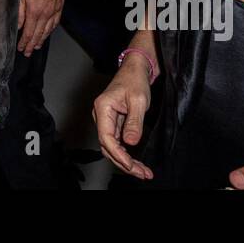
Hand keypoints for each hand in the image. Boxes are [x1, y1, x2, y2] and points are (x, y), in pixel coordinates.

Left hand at [18, 0, 63, 54]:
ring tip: (36, 47)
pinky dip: (50, 32)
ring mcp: (53, 13)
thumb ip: (19, 12)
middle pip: (38, 35)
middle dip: (32, 46)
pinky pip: (55, 24)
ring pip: (47, 32)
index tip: (21, 48)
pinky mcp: (59, 9)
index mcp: (34, 12)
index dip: (24, 43)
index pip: (28, 33)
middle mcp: (45, 15)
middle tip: (28, 52)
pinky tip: (47, 34)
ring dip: (41, 41)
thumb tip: (17, 26)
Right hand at [92, 60, 153, 179]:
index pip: (106, 138)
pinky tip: (137, 162)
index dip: (118, 154)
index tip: (130, 165)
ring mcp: (106, 120)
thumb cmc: (135, 80)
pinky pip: (118, 142)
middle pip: (108, 146)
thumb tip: (130, 142)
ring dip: (126, 161)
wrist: (136, 69)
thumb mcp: (138, 100)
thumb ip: (134, 122)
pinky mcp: (114, 123)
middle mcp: (101, 115)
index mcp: (102, 108)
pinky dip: (127, 153)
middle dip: (124, 163)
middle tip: (141, 173)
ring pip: (113, 146)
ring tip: (142, 172)